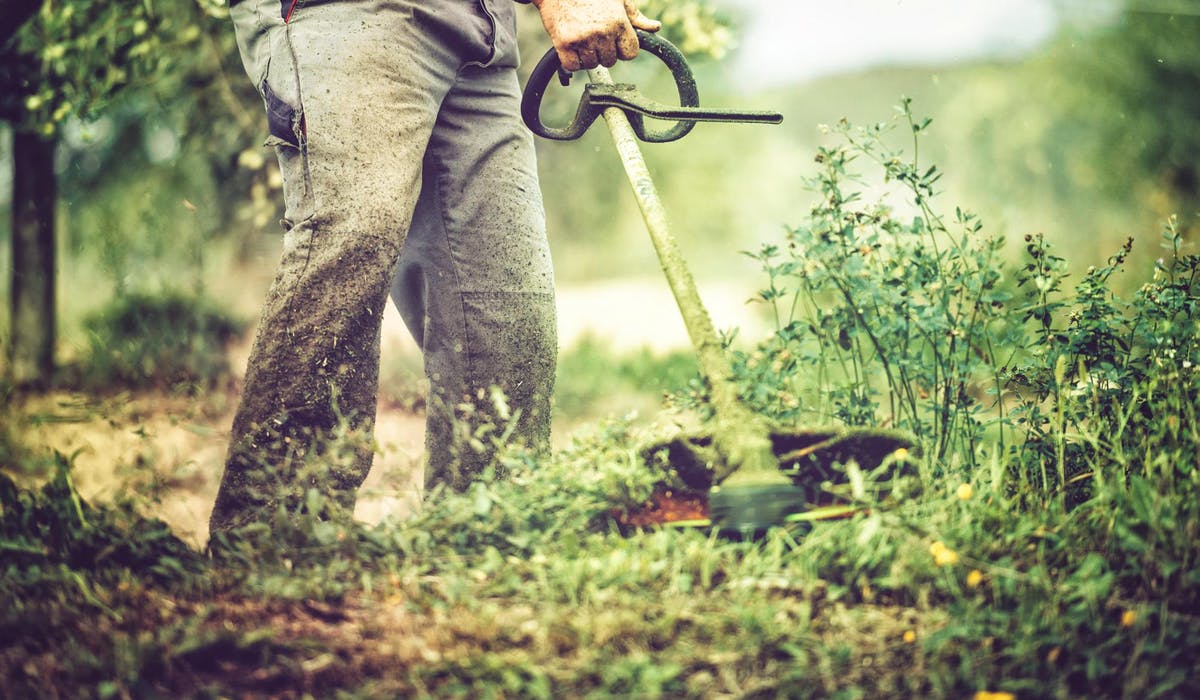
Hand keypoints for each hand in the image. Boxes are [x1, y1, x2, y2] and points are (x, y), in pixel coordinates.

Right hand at [532, 0, 661, 71]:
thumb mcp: (618, 0)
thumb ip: (636, 17)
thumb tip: (655, 27)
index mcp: (619, 22)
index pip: (630, 54)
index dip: (622, 49)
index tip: (614, 42)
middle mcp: (602, 32)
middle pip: (610, 61)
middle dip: (603, 52)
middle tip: (593, 35)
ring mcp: (583, 39)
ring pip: (591, 65)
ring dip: (587, 56)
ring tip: (581, 37)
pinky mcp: (563, 44)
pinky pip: (573, 66)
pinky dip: (571, 60)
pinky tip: (570, 45)